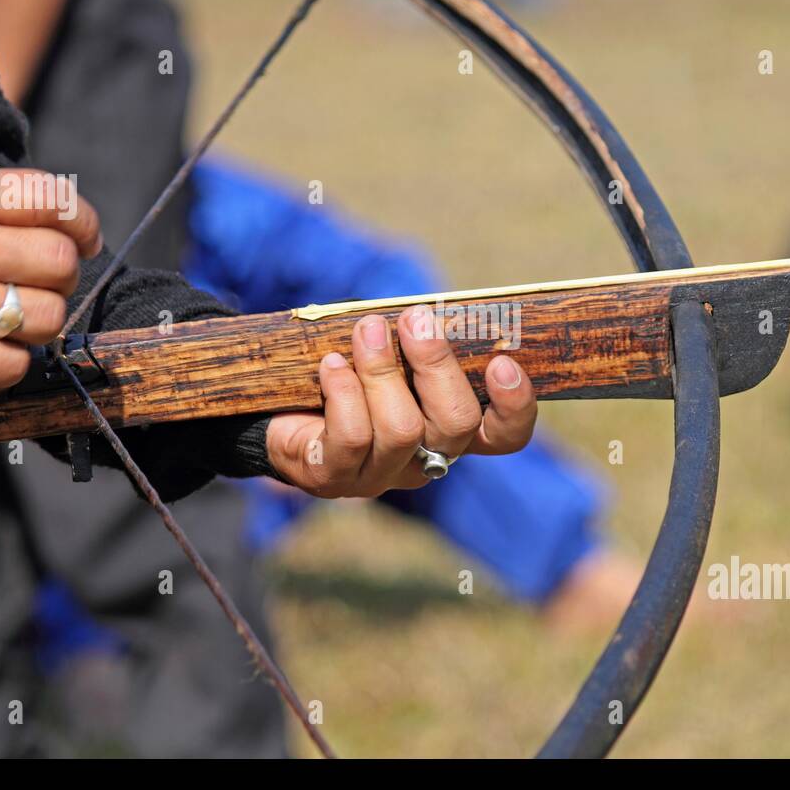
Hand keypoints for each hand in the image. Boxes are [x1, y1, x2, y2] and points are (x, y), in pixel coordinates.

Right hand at [0, 167, 101, 395]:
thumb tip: (78, 228)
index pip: (51, 198)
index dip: (83, 222)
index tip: (83, 239)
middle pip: (60, 262)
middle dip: (63, 276)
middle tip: (40, 282)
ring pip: (48, 317)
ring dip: (39, 321)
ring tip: (9, 316)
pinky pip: (17, 365)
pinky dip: (9, 362)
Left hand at [267, 305, 537, 497]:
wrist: (274, 409)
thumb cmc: (347, 371)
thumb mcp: (389, 351)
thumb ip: (416, 338)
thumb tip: (426, 311)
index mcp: (451, 429)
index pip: (504, 435)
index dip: (515, 405)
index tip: (503, 361)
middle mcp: (425, 459)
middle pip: (456, 424)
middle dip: (437, 365)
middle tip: (416, 319)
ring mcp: (381, 474)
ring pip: (402, 429)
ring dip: (383, 369)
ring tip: (365, 331)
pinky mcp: (335, 478)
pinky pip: (352, 437)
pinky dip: (344, 390)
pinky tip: (331, 364)